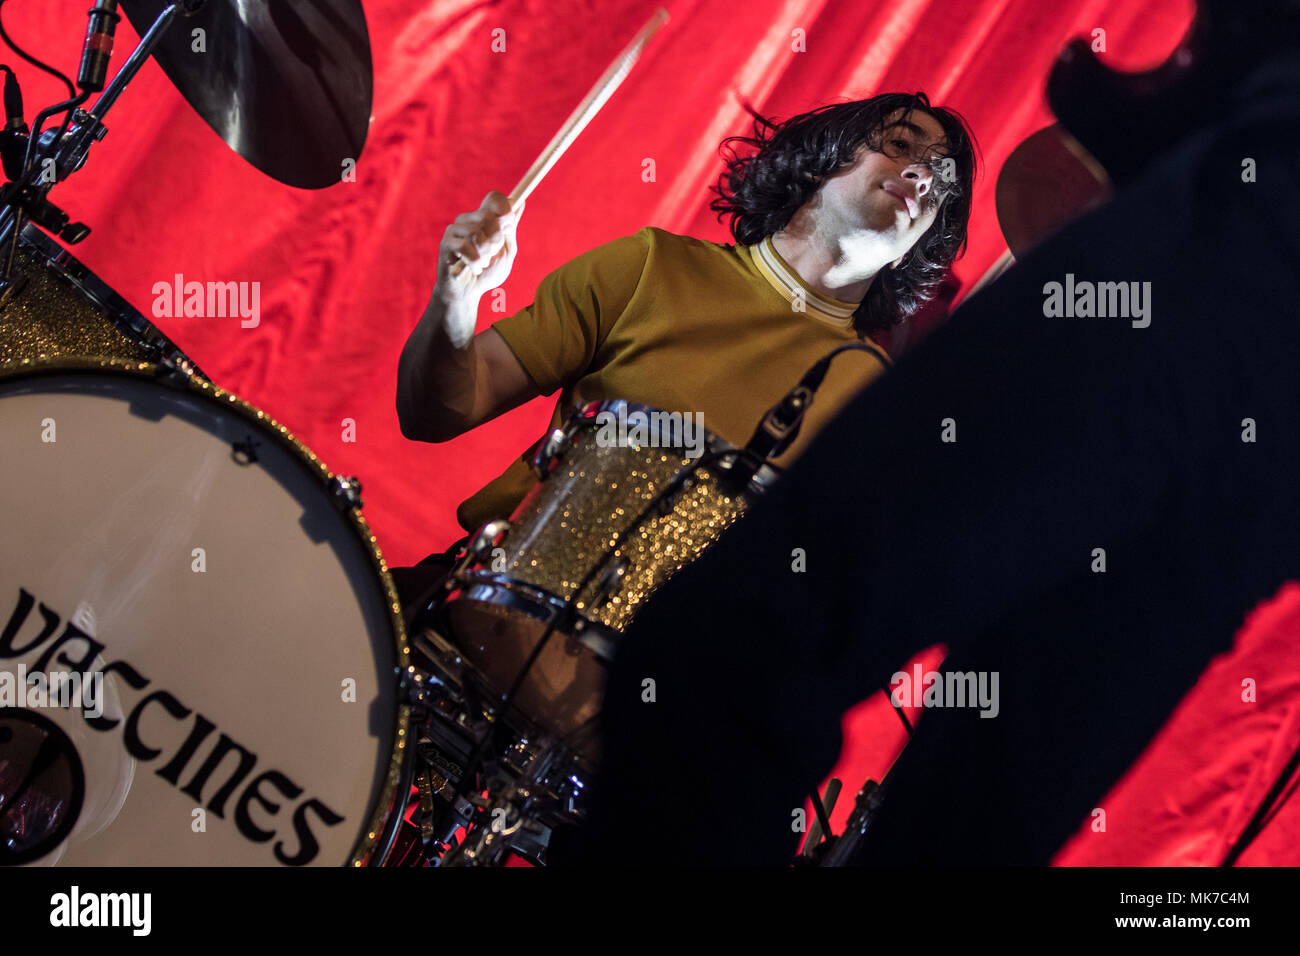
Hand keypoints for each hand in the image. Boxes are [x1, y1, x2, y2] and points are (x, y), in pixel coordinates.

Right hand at [435, 190, 524, 305]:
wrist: (468, 293)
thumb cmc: (488, 272)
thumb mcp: (506, 251)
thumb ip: (511, 229)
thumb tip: (521, 202)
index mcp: (483, 218)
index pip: (495, 197)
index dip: (504, 210)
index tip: (508, 227)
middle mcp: (468, 219)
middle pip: (489, 216)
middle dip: (497, 240)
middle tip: (492, 253)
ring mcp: (455, 229)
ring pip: (477, 233)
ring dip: (485, 255)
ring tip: (482, 263)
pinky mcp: (445, 243)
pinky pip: (465, 247)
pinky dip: (475, 262)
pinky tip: (473, 268)